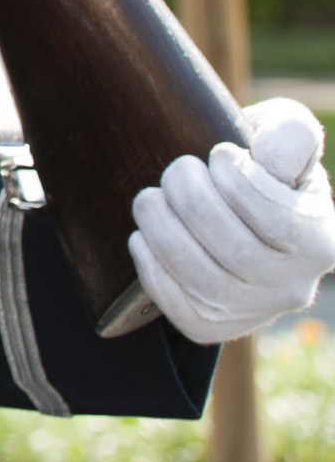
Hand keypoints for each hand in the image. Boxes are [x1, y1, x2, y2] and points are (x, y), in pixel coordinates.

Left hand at [128, 99, 334, 345]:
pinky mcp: (212, 326)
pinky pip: (180, 308)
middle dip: (192, 199)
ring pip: (203, 280)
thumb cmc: (258, 165)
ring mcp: (252, 311)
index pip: (281, 220)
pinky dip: (152, 268)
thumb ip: (289, 135)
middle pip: (237, 251)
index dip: (238, 180)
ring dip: (163, 229)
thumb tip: (269, 156)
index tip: (219, 155)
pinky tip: (144, 236)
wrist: (231, 214)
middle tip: (178, 170)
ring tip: (151, 198)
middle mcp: (293, 285)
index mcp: (321, 242)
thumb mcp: (284, 136)